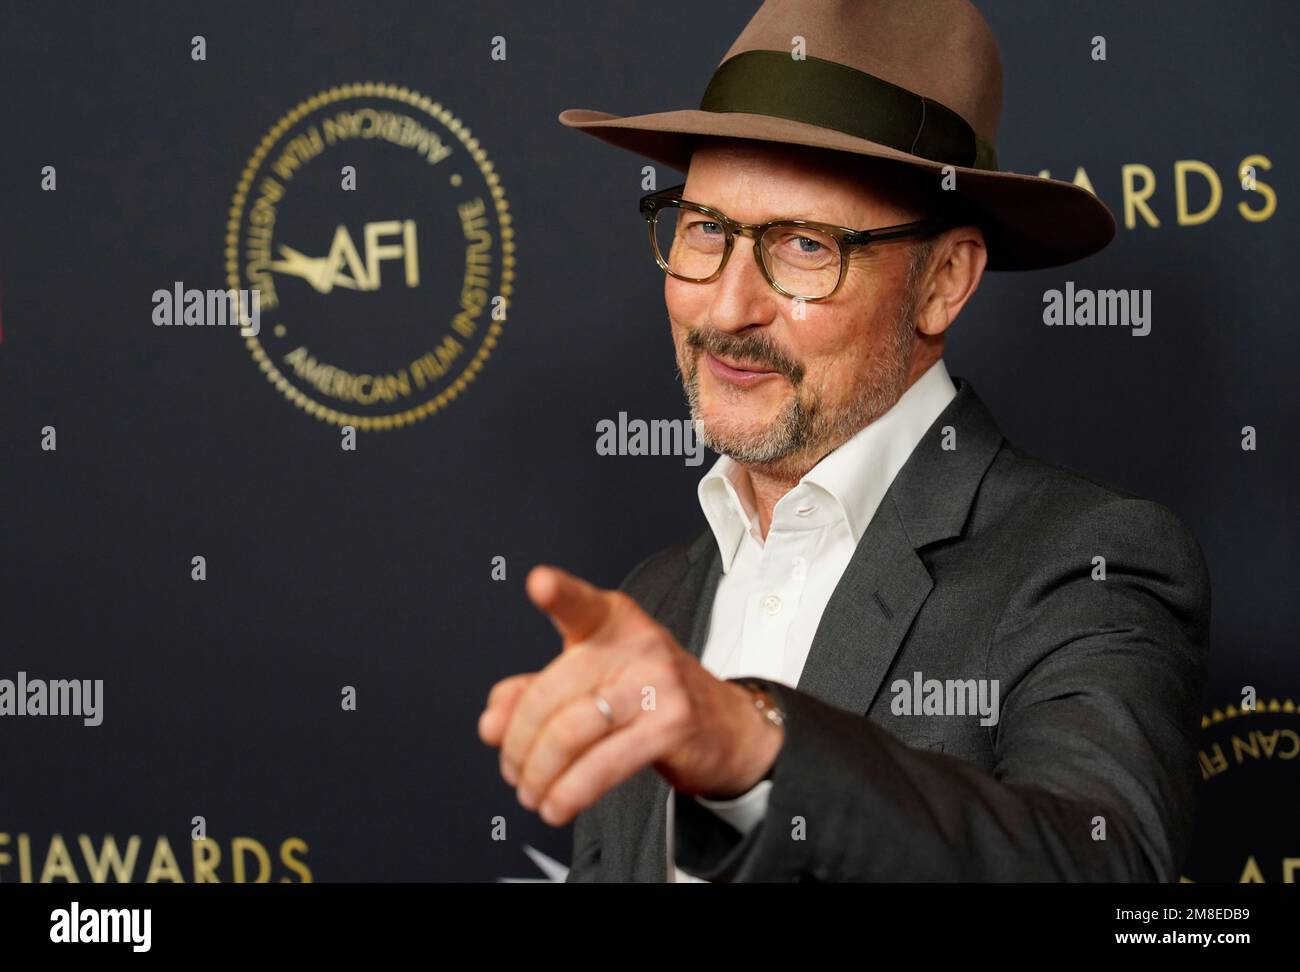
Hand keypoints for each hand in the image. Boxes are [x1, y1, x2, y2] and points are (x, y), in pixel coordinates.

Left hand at [477, 564, 783, 825]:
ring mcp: (658, 682)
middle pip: (550, 693)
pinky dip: (570, 792)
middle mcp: (636, 643)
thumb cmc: (649, 695)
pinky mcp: (673, 725)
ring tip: (531, 792)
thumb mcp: (591, 680)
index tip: (538, 584)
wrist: (727, 726)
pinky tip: (558, 804)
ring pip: (570, 733)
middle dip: (518, 743)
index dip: (558, 592)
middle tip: (512, 769)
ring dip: (539, 774)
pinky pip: (603, 765)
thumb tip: (492, 723)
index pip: (579, 604)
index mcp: (610, 620)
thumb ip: (534, 692)